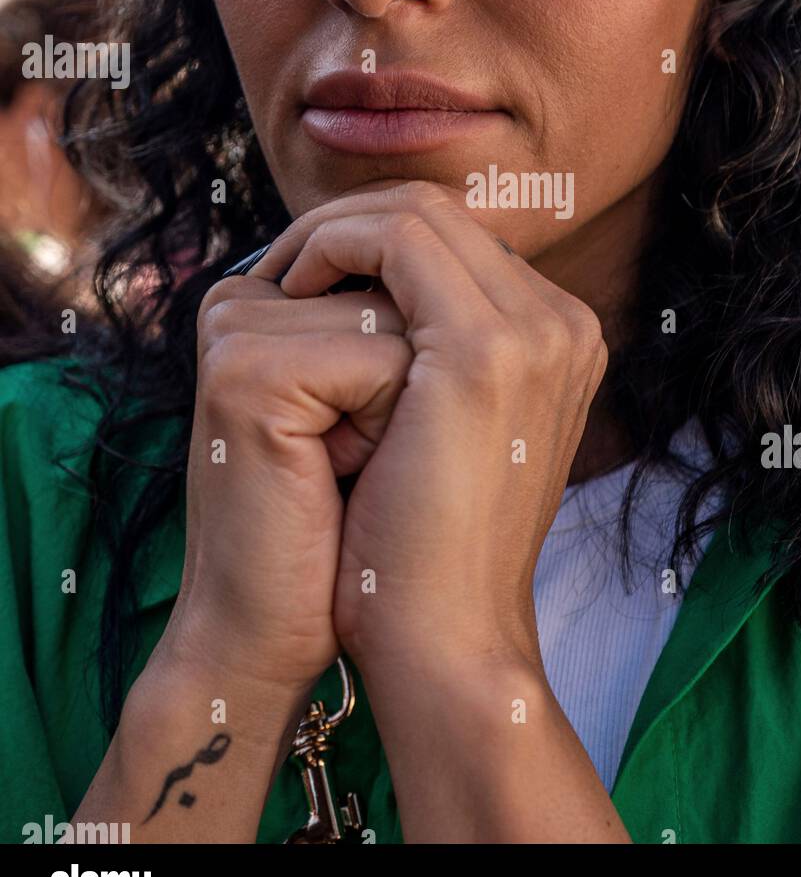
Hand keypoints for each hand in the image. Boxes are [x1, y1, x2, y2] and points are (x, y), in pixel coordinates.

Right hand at [164, 229, 413, 693]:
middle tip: (385, 438)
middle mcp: (242, 299)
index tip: (408, 413)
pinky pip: (378, 356)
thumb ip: (414, 314)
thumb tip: (488, 249)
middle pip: (398, 266)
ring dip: (408, 384)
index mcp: (266, 297)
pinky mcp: (244, 374)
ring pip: (397, 308)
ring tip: (363, 455)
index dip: (428, 329)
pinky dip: (386, 419)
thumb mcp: (393, 398)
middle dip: (417, 353)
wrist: (302, 635)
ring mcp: (236, 328)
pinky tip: (343, 472)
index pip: (395, 240)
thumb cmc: (367, 523)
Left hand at [252, 179, 608, 674]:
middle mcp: (565, 323)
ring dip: (335, 230)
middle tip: (287, 266)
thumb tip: (367, 296)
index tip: (312, 276)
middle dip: (351, 221)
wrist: (445, 640)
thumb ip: (433, 359)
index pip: (461, 238)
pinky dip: (333, 247)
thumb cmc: (422, 545)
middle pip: (442, 210)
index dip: (377, 239)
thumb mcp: (442, 433)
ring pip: (417, 210)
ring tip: (284, 279)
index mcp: (561, 340)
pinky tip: (292, 288)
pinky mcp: (490, 349)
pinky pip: (397, 240)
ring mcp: (537, 331)